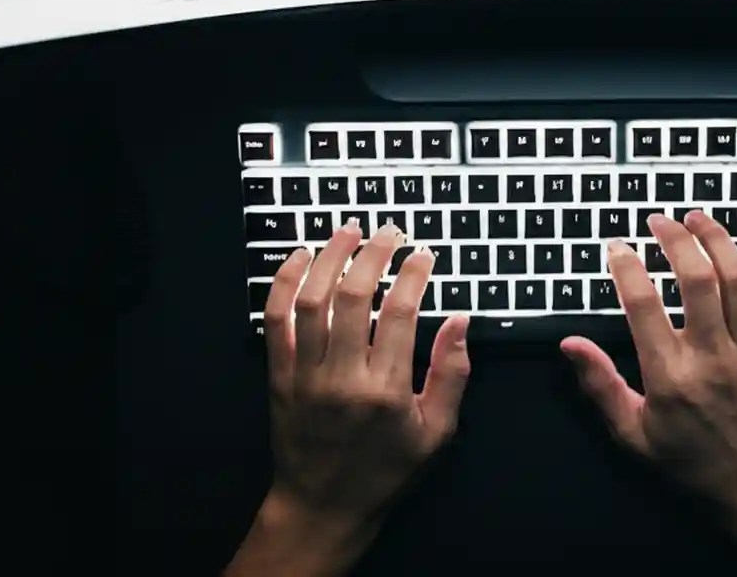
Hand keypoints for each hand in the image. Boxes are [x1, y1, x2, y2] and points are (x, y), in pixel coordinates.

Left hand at [227, 220, 470, 576]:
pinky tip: (300, 258)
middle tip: (389, 232)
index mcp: (387, 391)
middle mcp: (343, 378)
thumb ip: (451, 374)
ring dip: (330, 257)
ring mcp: (305, 375)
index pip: (402, 313)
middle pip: (356, 297)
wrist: (322, 506)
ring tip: (347, 230)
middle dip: (374, 254)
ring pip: (313, 300)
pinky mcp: (278, 376)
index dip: (414, 274)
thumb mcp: (436, 432)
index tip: (424, 254)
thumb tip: (460, 321)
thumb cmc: (386, 470)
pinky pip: (275, 320)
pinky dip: (284, 283)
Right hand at [562, 211, 736, 515]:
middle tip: (659, 221)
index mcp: (670, 376)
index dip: (627, 268)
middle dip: (674, 240)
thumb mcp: (632, 434)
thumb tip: (569, 344)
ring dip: (718, 240)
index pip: (643, 305)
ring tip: (698, 218)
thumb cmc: (691, 462)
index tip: (617, 248)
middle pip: (694, 279)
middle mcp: (711, 356)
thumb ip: (601, 385)